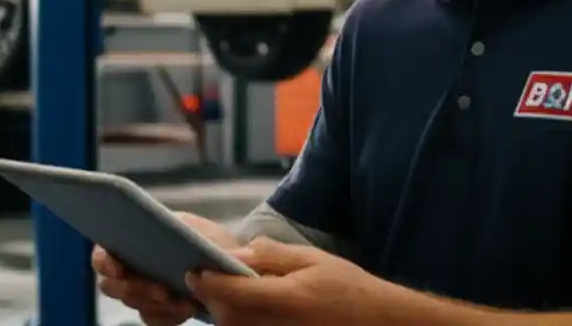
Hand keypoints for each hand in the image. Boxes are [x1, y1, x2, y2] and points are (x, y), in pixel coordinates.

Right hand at [93, 212, 239, 325]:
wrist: (234, 277)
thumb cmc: (223, 251)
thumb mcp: (219, 242)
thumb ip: (212, 254)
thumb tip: (193, 276)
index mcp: (145, 234)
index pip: (107, 247)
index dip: (104, 259)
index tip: (117, 269)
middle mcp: (139, 261)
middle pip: (111, 283)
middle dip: (135, 290)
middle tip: (163, 292)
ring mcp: (146, 285)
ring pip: (133, 303)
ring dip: (155, 305)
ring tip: (183, 301)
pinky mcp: (157, 308)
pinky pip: (151, 318)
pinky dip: (167, 317)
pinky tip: (187, 309)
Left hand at [186, 237, 391, 325]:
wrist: (377, 323)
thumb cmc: (347, 287)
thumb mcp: (313, 259)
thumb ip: (273, 255)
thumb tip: (237, 253)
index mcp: (288, 298)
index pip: (234, 292)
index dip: (208, 282)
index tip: (193, 271)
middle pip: (227, 317)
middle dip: (211, 298)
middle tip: (203, 279)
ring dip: (223, 313)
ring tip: (222, 293)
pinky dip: (240, 324)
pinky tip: (244, 311)